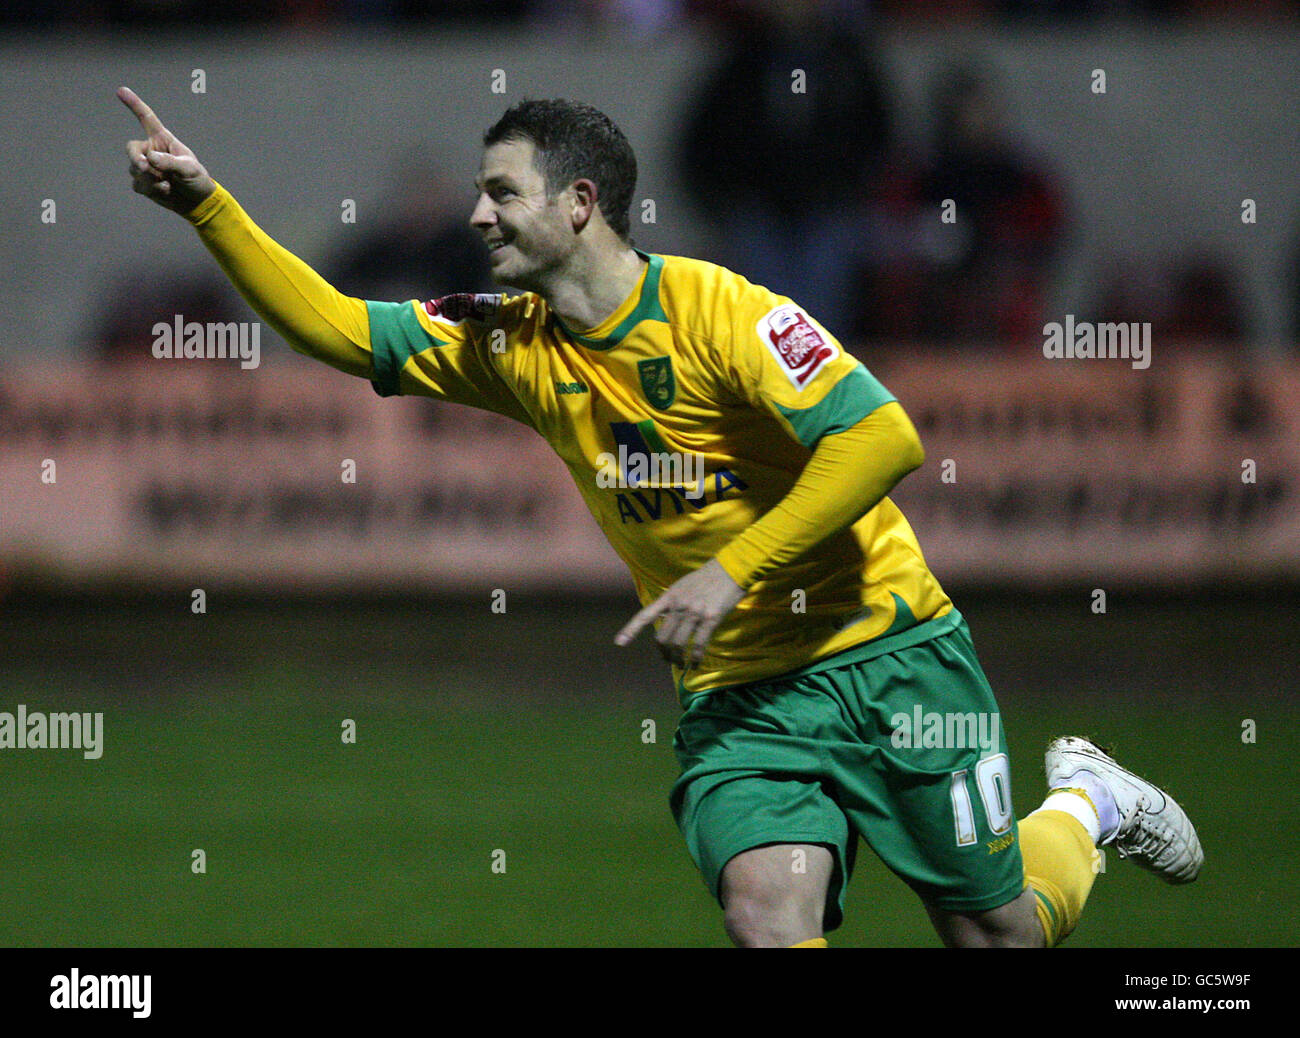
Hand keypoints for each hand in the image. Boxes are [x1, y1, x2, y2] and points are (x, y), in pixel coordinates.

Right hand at [118, 86, 214, 214]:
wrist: (197, 202)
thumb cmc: (196, 180)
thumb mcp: (189, 169)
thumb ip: (170, 162)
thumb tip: (150, 158)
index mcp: (163, 140)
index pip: (146, 119)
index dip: (134, 104)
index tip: (121, 90)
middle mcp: (151, 151)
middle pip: (132, 149)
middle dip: (136, 159)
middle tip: (146, 167)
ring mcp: (146, 167)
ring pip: (135, 169)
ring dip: (150, 178)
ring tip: (167, 183)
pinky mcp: (144, 183)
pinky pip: (138, 184)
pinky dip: (150, 189)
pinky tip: (165, 191)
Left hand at [614, 558, 746, 668]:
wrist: (730, 569)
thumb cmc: (707, 577)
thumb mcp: (683, 586)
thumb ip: (672, 603)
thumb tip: (665, 620)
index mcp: (669, 596)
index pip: (645, 615)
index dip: (631, 630)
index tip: (619, 643)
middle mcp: (679, 605)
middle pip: (662, 637)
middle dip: (663, 653)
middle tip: (668, 659)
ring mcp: (695, 613)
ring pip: (678, 644)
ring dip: (677, 659)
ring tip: (681, 664)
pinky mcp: (711, 619)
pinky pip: (699, 644)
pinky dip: (695, 658)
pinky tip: (695, 663)